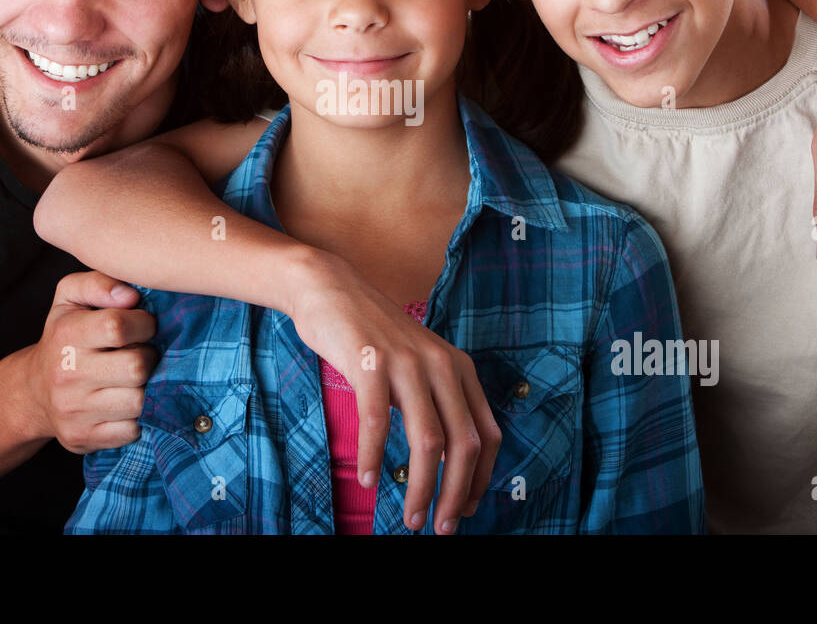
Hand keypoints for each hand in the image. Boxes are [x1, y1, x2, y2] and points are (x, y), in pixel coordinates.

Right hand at [23, 271, 157, 453]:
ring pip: (139, 402)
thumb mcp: (70, 298)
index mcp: (67, 335)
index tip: (144, 325)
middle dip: (150, 357)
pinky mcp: (85, 438)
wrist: (33, 392)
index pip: (117, 326)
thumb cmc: (64, 337)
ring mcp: (75, 411)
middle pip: (136, 367)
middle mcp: (67, 375)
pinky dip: (140, 416)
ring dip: (149, 388)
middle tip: (144, 353)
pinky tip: (130, 401)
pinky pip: (133, 430)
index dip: (143, 324)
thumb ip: (98, 282)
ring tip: (138, 378)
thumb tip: (130, 295)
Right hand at [286, 252, 501, 534]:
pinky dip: (375, 457)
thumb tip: (445, 461)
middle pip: (463, 444)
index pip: (486, 435)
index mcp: (459, 368)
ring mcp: (407, 362)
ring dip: (421, 486)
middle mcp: (441, 364)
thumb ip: (435, 402)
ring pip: (428, 440)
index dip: (480, 479)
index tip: (464, 510)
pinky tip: (369, 479)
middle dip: (454, 495)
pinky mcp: (370, 361)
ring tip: (409, 517)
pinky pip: (377, 421)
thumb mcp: (417, 365)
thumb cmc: (371, 337)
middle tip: (438, 528)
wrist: (330, 288)